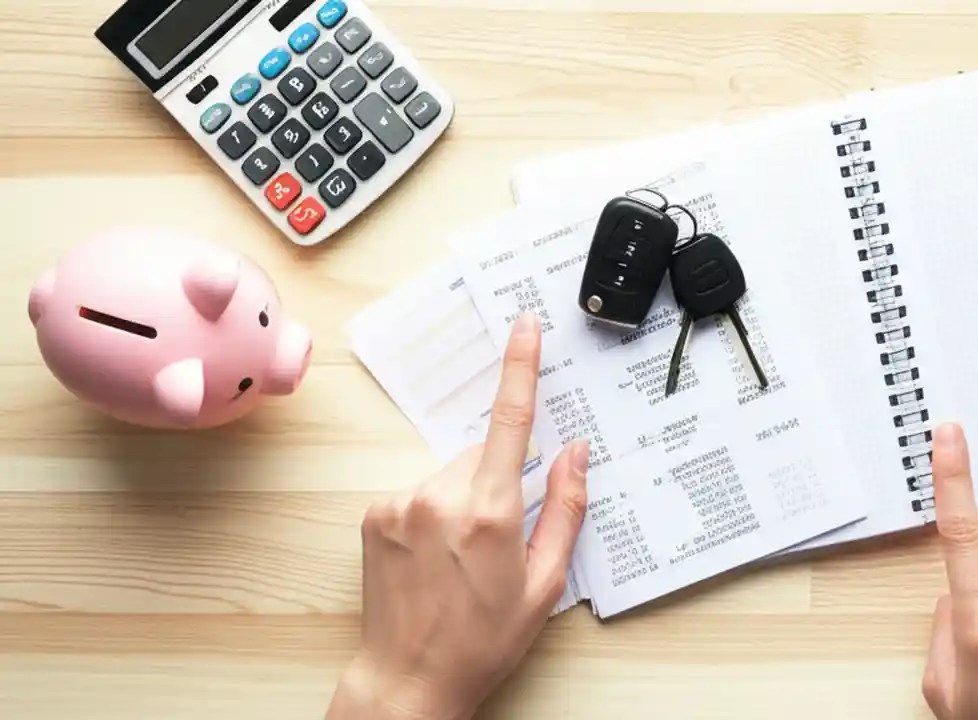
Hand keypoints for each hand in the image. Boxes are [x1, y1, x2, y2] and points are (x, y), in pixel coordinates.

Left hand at [327, 314, 588, 719]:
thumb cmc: (483, 639)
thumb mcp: (545, 582)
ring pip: (451, 473)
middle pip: (483, 455)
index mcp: (491, 513)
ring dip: (464, 498)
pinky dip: (432, 510)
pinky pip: (419, 490)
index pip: (512, 423)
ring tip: (460, 558)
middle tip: (499, 539)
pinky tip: (433, 556)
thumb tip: (575, 454)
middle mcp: (442, 497)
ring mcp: (403, 502)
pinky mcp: (376, 512)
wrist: (409, 677)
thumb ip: (565, 509)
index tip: (524, 326)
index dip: (521, 368)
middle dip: (498, 480)